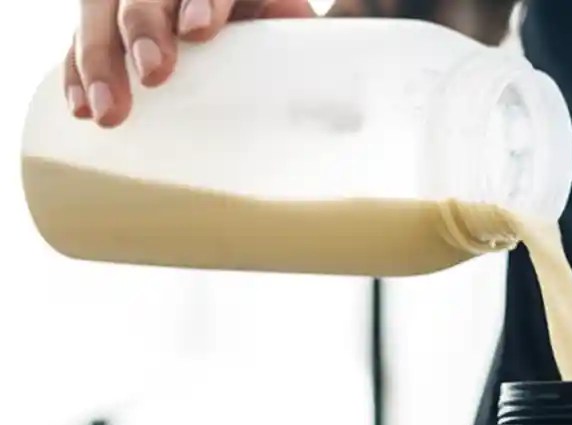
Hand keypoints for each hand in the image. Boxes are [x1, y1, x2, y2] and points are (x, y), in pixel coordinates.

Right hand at [66, 0, 316, 127]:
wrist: (260, 28)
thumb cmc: (283, 41)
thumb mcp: (298, 39)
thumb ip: (311, 61)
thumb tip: (347, 121)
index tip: (200, 30)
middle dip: (145, 28)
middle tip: (155, 75)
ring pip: (104, 8)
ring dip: (99, 58)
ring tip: (106, 112)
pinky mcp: (112, 18)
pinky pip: (84, 36)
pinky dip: (78, 72)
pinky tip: (79, 108)